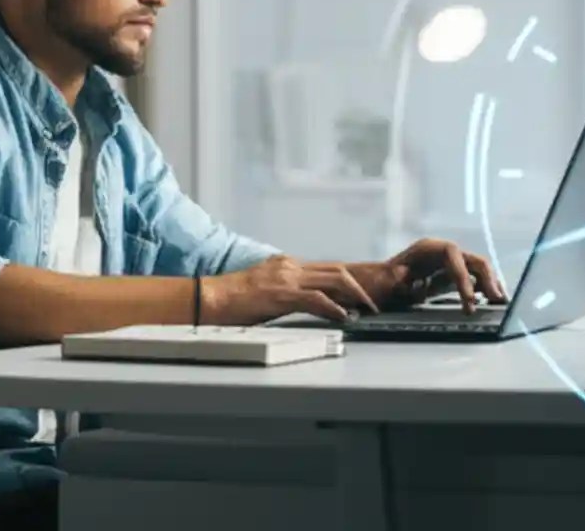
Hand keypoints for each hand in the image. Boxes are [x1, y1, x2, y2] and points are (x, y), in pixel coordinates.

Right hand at [202, 255, 379, 324]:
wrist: (209, 298)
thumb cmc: (232, 300)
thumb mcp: (265, 291)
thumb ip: (286, 293)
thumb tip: (306, 304)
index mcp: (287, 266)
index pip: (327, 269)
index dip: (350, 281)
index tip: (364, 296)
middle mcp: (291, 267)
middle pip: (338, 270)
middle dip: (361, 286)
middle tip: (374, 303)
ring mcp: (287, 278)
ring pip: (334, 280)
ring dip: (356, 296)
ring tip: (368, 311)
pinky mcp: (282, 294)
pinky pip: (317, 299)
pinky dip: (335, 308)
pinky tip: (345, 318)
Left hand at [379, 238, 505, 313]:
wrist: (382, 283)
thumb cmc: (384, 281)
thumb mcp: (387, 280)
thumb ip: (395, 280)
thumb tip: (407, 280)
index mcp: (429, 248)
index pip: (453, 254)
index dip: (463, 275)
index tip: (469, 300)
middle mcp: (444, 252)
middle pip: (472, 260)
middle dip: (487, 279)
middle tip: (496, 300)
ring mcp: (451, 263)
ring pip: (478, 270)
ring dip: (491, 284)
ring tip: (501, 302)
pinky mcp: (454, 276)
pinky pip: (475, 279)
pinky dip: (485, 289)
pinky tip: (493, 301)